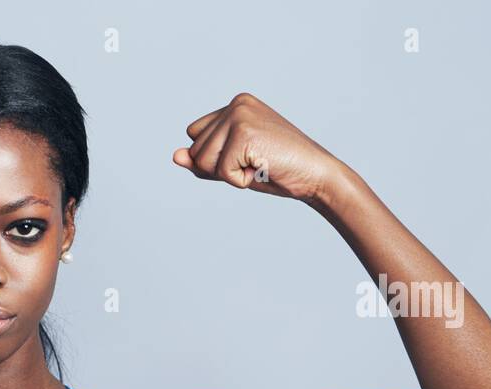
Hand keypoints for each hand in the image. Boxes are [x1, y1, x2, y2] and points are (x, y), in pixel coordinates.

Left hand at [172, 92, 340, 203]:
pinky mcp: (244, 133)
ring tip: (258, 165)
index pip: (194, 137)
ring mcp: (240, 115)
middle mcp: (236, 104)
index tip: (247, 156)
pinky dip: (239, 181)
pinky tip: (262, 168)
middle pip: (196, 150)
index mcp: (234, 105)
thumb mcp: (232, 166)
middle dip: (220, 168)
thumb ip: (202, 162)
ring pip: (203, 161)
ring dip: (229, 175)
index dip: (215, 158)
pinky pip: (221, 172)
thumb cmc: (276, 171)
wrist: (315, 176)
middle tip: (255, 163)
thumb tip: (175, 156)